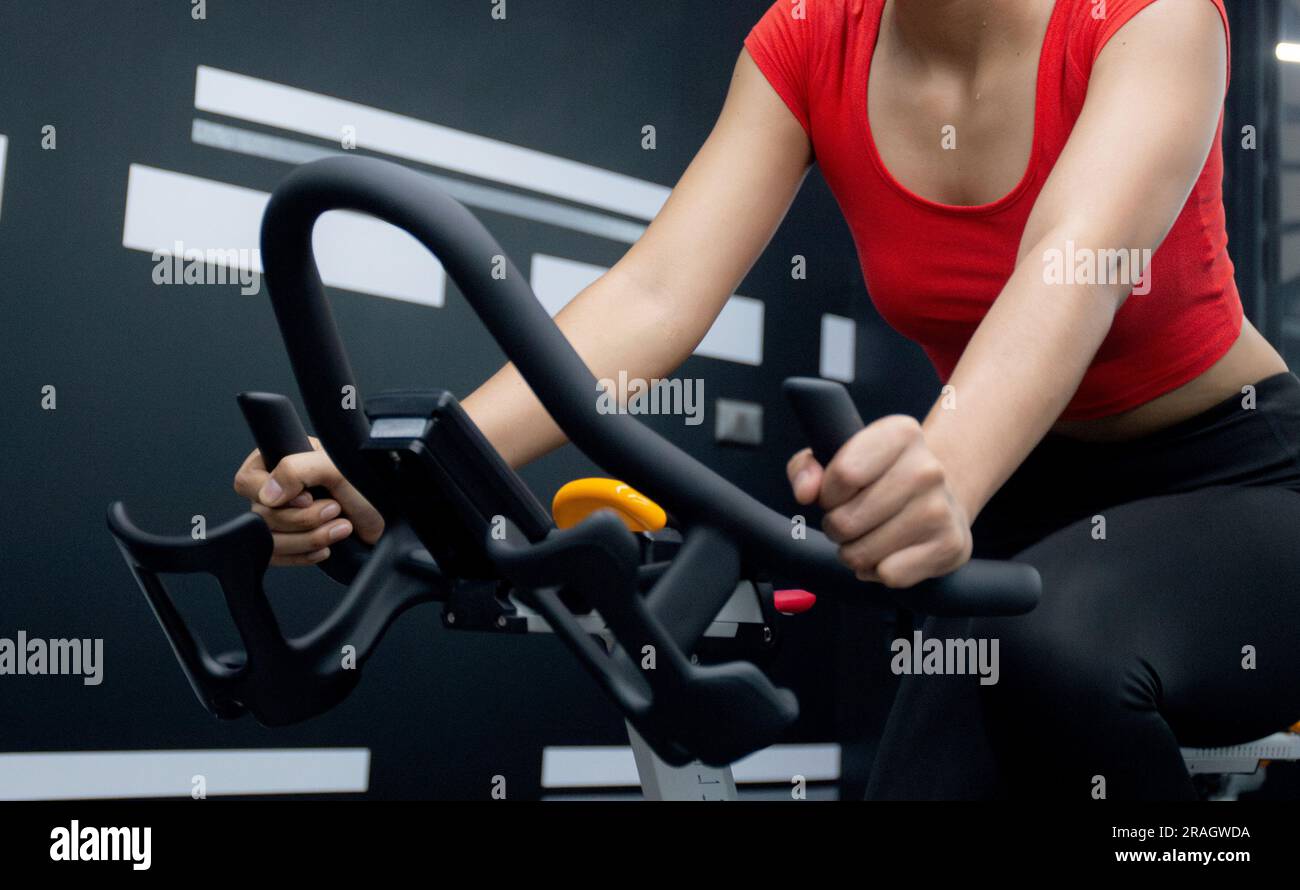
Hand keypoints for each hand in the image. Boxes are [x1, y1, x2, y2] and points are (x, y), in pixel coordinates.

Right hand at [232, 438, 384, 566]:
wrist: (392, 516)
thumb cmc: (370, 484)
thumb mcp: (336, 466)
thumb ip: (296, 469)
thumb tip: (268, 494)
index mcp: (282, 459)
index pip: (248, 480)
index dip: (271, 494)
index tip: (306, 497)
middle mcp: (279, 488)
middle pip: (261, 515)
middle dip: (302, 519)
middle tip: (335, 509)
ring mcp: (284, 517)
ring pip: (269, 540)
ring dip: (308, 538)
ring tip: (341, 527)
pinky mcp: (293, 541)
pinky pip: (278, 557)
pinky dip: (304, 555)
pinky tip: (327, 546)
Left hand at [787, 415, 971, 587]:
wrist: (941, 501)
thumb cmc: (879, 480)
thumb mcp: (838, 458)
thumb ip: (806, 468)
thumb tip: (806, 492)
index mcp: (900, 434)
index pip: (844, 473)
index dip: (828, 494)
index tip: (837, 495)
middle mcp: (928, 468)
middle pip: (847, 520)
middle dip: (836, 528)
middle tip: (849, 521)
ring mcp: (941, 509)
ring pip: (863, 553)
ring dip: (854, 553)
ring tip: (868, 538)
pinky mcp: (950, 546)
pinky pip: (890, 575)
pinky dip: (879, 571)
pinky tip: (890, 554)